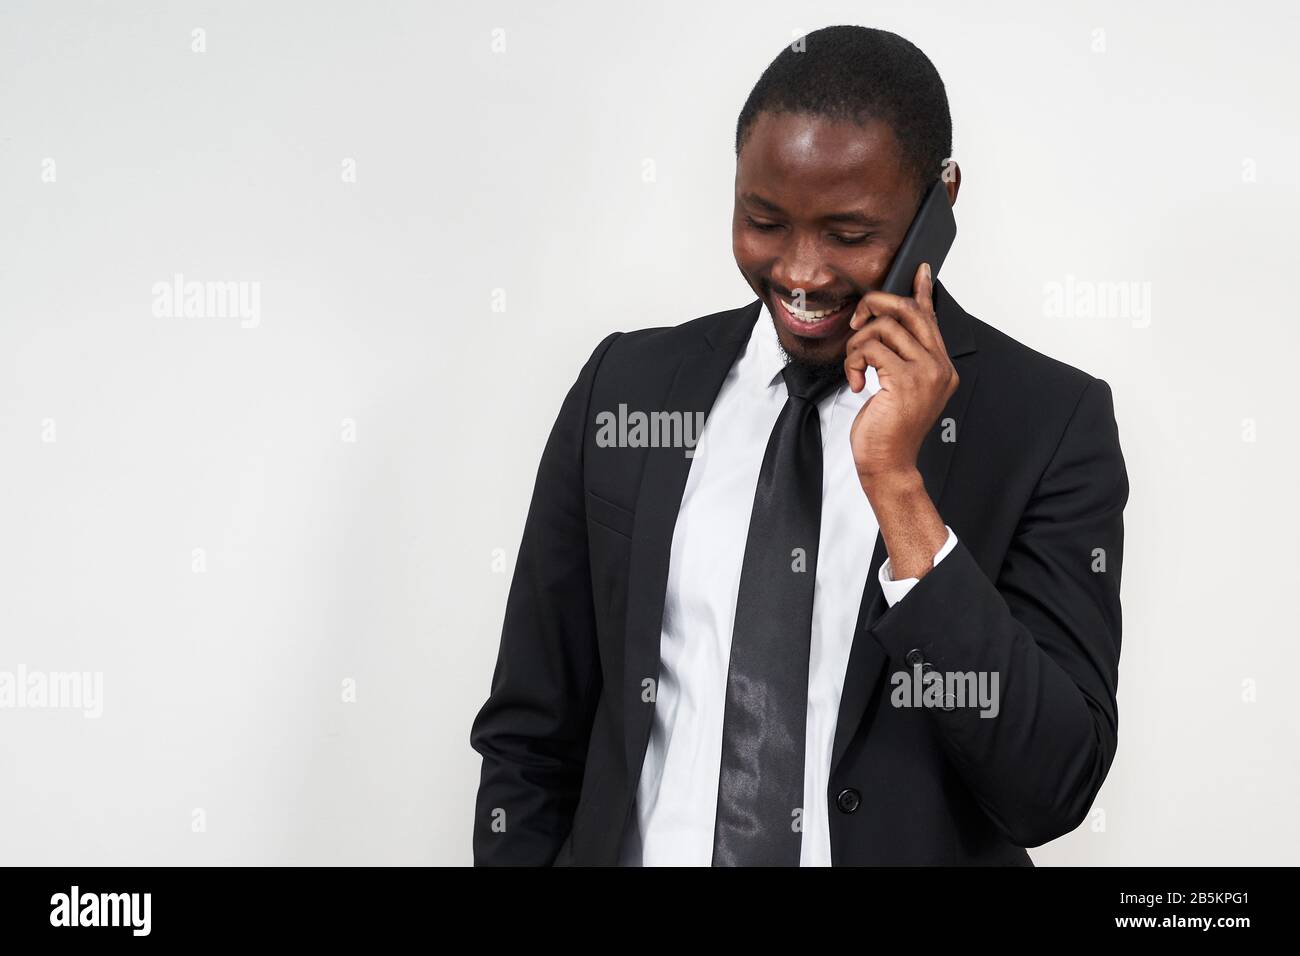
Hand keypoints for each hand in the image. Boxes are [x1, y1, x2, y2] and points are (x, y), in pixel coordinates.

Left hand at [845, 262, 958, 493]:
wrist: (888, 463)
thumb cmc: (889, 430)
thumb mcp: (897, 388)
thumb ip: (899, 357)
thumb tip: (886, 330)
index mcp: (941, 367)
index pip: (930, 318)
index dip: (922, 291)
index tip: (919, 269)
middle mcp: (939, 366)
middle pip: (908, 311)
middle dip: (875, 306)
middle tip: (856, 322)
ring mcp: (925, 372)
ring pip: (884, 328)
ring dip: (858, 345)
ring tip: (855, 368)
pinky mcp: (904, 380)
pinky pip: (870, 349)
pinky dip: (854, 362)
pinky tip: (855, 382)